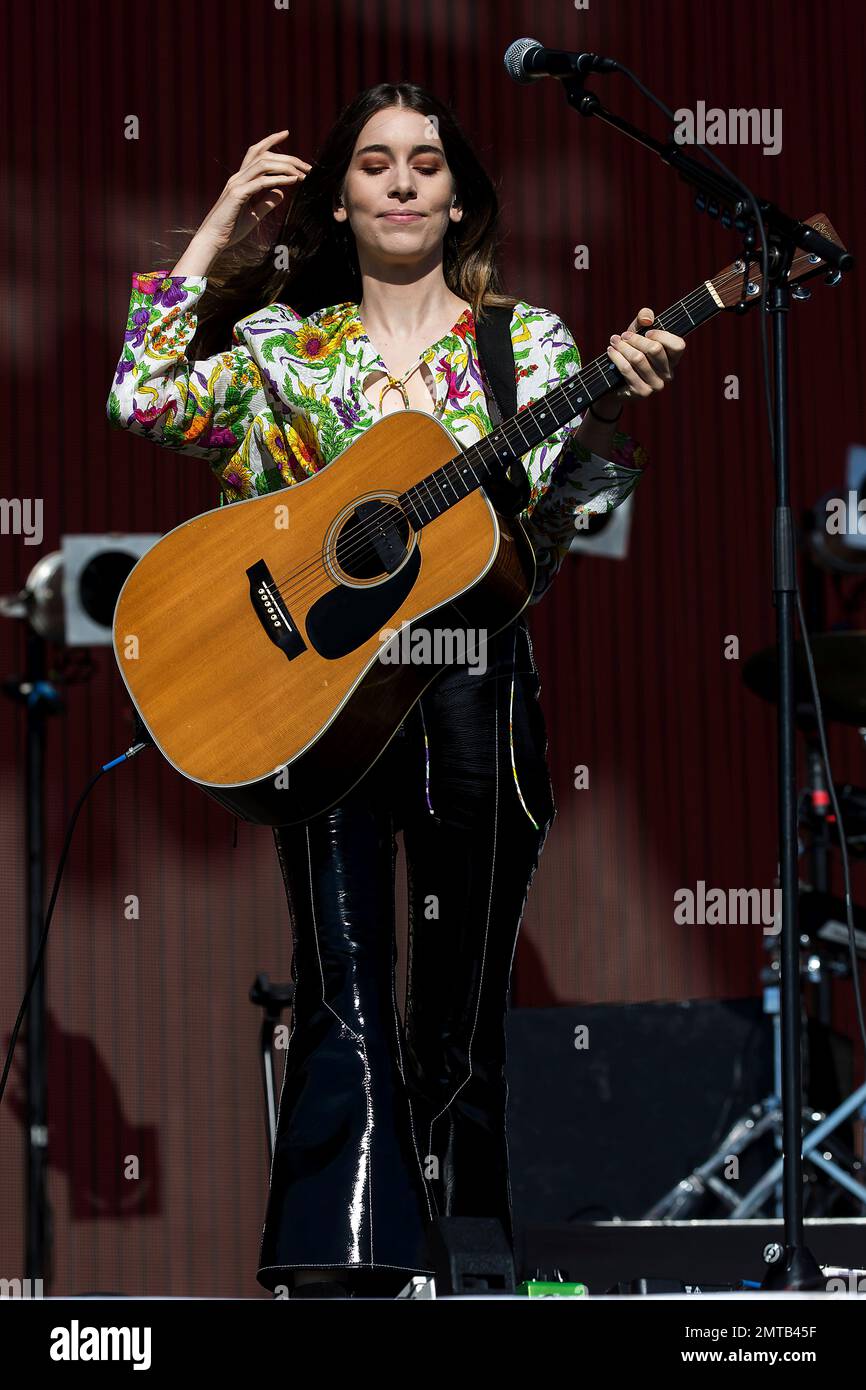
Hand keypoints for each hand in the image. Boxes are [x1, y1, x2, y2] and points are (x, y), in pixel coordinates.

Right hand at [194, 129, 311, 253]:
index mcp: (241, 179)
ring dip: (286, 167)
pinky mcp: (237, 194)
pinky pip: (261, 182)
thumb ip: (267, 202)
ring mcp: (237, 184)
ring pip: (263, 164)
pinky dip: (279, 179)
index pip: (256, 152)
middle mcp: (238, 177)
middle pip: (264, 156)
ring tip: (303, 174)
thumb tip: (281, 191)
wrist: (213, 240)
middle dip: (288, 158)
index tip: (286, 133)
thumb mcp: (254, 215)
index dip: (270, 140)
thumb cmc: (231, 229)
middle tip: (307, 166)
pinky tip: (293, 181)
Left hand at [602, 307, 685, 405]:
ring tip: (614, 341)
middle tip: (623, 336)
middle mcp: (668, 374)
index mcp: (673, 359)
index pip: (678, 345)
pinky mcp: (642, 392)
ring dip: (623, 347)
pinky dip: (616, 357)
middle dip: (636, 338)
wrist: (617, 381)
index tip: (646, 332)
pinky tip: (610, 351)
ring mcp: (656, 385)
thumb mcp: (639, 332)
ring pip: (638, 358)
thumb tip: (647, 319)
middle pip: (655, 349)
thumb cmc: (632, 351)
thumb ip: (644, 318)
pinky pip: (627, 370)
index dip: (662, 335)